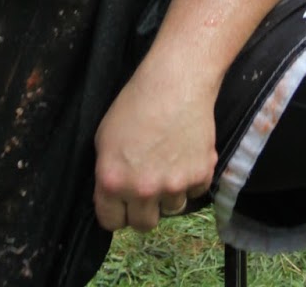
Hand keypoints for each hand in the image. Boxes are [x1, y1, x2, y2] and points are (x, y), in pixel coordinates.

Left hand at [94, 65, 216, 231]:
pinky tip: (188, 153)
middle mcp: (142, 190)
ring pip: (172, 208)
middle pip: (144, 224)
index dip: (117, 210)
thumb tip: (114, 192)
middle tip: (150, 184)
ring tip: (171, 162)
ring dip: (171, 193)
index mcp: (112, 182)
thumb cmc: (136, 101)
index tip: (124, 199)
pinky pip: (196, 191)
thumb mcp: (104, 137)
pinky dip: (194, 177)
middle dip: (144, 208)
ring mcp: (174, 185)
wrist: (177, 81)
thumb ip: (108, 172)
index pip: (111, 222)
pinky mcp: (201, 175)